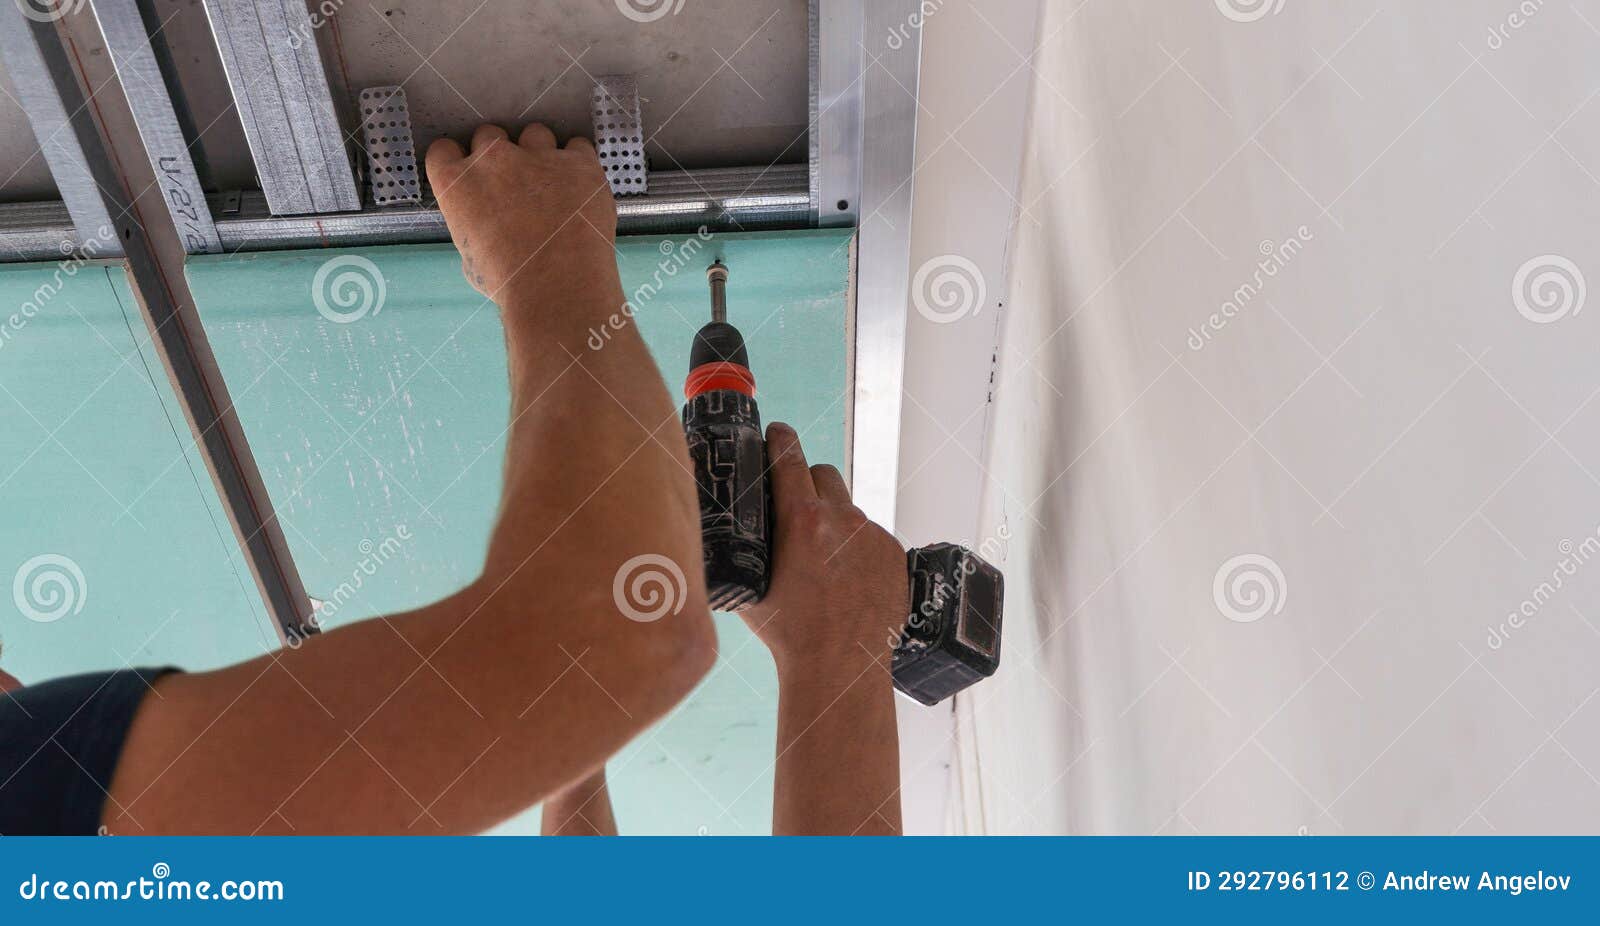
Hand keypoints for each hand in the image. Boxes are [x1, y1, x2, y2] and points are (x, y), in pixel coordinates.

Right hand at [425, 123, 615, 302]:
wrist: (558, 287)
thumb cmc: (511, 283)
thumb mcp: (471, 258)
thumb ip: (474, 228)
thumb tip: (487, 228)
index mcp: (457, 182)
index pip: (444, 150)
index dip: (459, 162)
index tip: (472, 175)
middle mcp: (493, 159)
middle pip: (490, 136)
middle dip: (500, 156)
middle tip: (515, 185)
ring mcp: (537, 156)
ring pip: (535, 134)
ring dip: (540, 152)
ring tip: (552, 185)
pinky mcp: (578, 162)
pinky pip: (577, 147)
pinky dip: (578, 162)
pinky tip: (580, 186)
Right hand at [742, 424, 907, 681]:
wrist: (840, 667)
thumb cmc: (789, 634)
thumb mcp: (749, 586)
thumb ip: (742, 552)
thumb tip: (719, 533)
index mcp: (801, 520)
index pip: (789, 456)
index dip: (780, 440)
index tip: (777, 433)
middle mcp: (841, 519)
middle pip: (823, 474)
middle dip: (807, 482)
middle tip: (795, 505)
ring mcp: (872, 536)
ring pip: (848, 508)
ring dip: (833, 520)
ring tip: (821, 559)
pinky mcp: (893, 554)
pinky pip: (870, 536)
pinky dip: (857, 547)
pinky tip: (845, 577)